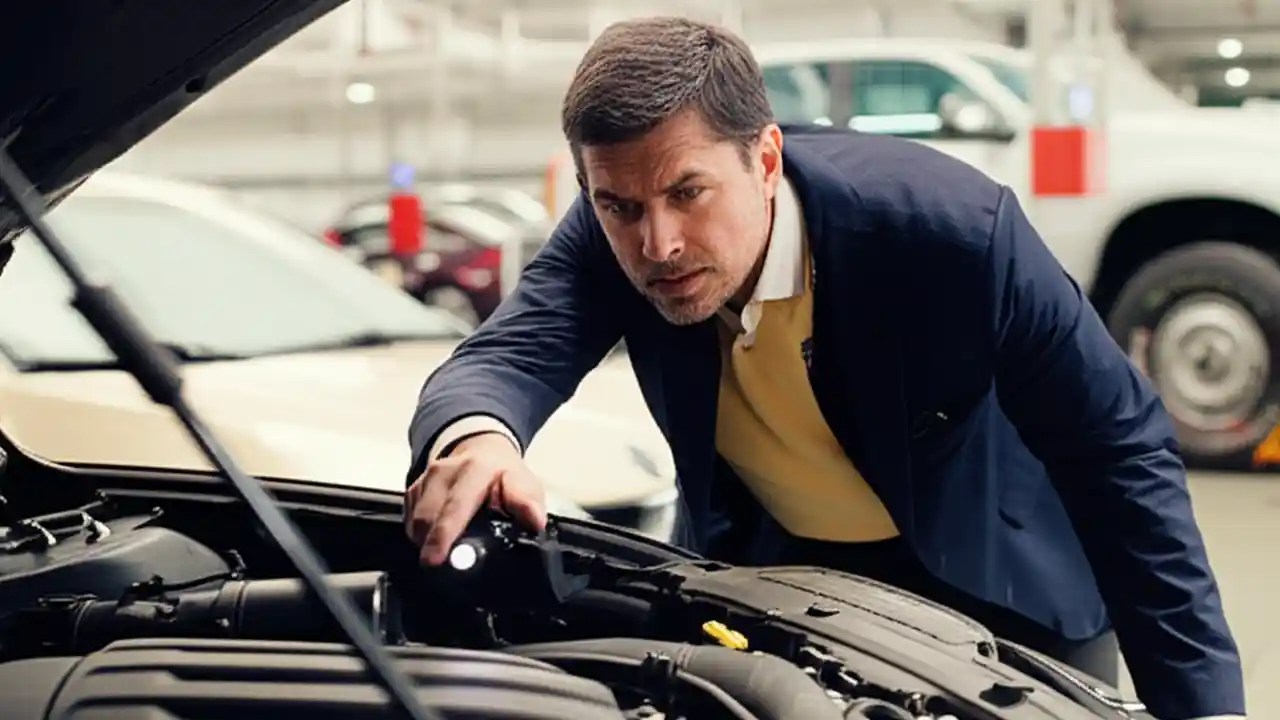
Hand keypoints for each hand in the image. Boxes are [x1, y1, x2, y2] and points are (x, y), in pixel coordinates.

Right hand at [404, 432, 546, 565]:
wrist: (482, 450)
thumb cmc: (503, 475)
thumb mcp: (525, 485)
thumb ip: (527, 502)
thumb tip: (534, 521)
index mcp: (475, 470)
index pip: (456, 505)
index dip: (444, 534)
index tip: (436, 558)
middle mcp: (444, 471)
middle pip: (428, 518)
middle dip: (432, 547)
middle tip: (440, 569)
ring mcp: (425, 479)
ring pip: (416, 523)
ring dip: (428, 543)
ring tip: (446, 553)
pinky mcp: (413, 489)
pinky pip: (410, 521)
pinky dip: (422, 536)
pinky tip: (438, 538)